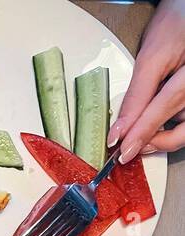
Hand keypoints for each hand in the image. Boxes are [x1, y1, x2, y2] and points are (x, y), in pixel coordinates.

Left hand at [110, 0, 184, 159]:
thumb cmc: (177, 24)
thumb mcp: (153, 56)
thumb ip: (137, 93)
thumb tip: (120, 128)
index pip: (165, 106)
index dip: (140, 130)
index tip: (120, 147)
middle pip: (181, 129)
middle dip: (152, 141)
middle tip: (127, 149)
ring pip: (183, 130)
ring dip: (161, 138)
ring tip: (139, 136)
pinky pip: (184, 123)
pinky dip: (167, 129)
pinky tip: (152, 126)